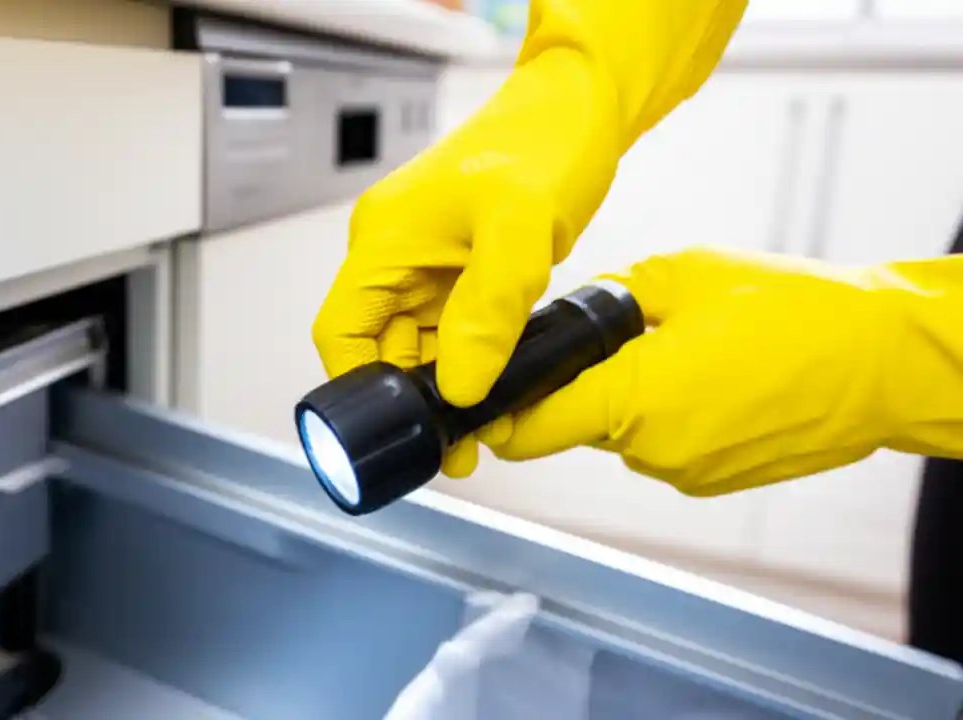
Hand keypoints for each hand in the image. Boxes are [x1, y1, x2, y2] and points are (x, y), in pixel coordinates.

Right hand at [311, 0, 747, 478]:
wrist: (580, 111)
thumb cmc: (542, 146)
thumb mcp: (518, 229)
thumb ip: (486, 311)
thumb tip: (461, 388)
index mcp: (383, 240)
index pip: (340, 329)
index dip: (357, 384)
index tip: (394, 428)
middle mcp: (395, 255)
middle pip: (379, 345)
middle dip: (411, 399)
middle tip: (456, 447)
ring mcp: (428, 264)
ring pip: (418, 344)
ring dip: (444, 387)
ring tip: (481, 431)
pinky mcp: (461, 270)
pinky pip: (453, 329)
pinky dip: (470, 362)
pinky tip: (497, 391)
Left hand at [482, 246, 962, 495]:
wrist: (886, 363)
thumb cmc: (795, 310)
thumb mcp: (683, 275)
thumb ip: (610, 299)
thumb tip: (572, 317)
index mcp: (633, 399)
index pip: (528, 431)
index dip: (500, 415)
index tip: (486, 397)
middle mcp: (651, 450)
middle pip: (574, 427)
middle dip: (577, 389)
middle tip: (618, 342)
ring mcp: (685, 473)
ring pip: (621, 436)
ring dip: (629, 401)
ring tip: (684, 352)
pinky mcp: (715, 481)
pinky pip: (664, 447)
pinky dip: (669, 418)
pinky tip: (711, 379)